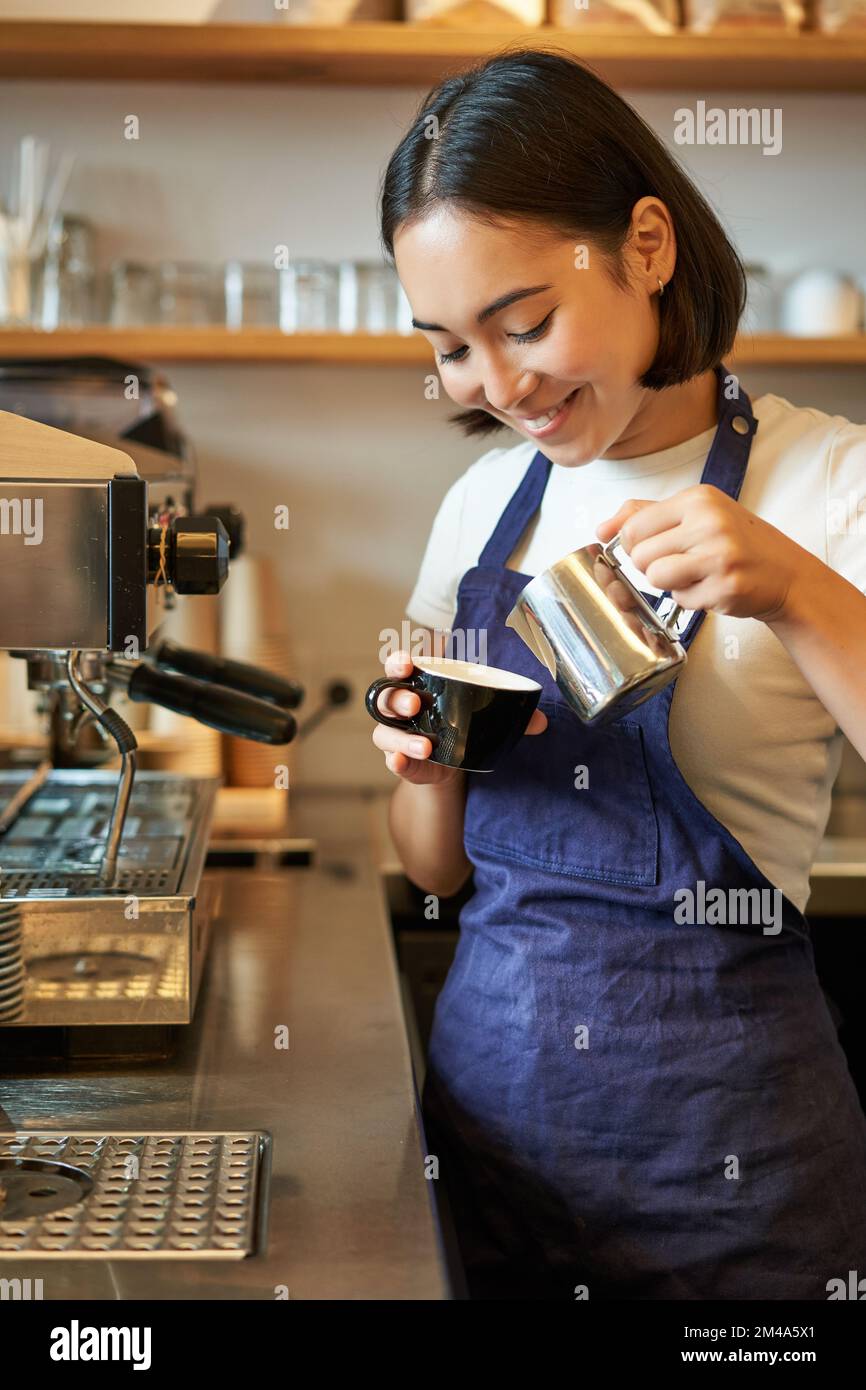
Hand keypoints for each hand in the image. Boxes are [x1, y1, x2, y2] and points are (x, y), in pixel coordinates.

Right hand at [371, 650, 547, 784]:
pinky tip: (401, 763)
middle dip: (398, 698)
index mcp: (419, 685)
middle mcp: (400, 709)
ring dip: (401, 738)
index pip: (398, 667)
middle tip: (416, 703)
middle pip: (386, 697)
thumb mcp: (483, 714)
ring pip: (384, 732)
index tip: (407, 664)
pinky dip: (397, 762)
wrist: (453, 764)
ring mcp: (398, 736)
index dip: (397, 662)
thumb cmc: (462, 724)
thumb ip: (512, 715)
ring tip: (424, 747)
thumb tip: (541, 720)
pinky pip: (392, 762)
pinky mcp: (402, 762)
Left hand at [596, 484, 809, 622]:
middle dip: (652, 567)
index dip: (634, 545)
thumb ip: (646, 515)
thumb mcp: (696, 514)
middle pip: (641, 556)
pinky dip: (691, 599)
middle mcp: (709, 523)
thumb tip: (602, 530)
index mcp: (698, 499)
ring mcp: (719, 556)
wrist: (785, 572)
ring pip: (656, 578)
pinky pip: (681, 600)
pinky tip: (712, 587)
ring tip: (694, 575)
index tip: (652, 548)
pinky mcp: (725, 588)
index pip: (634, 526)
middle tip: (680, 563)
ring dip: (669, 584)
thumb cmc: (736, 542)